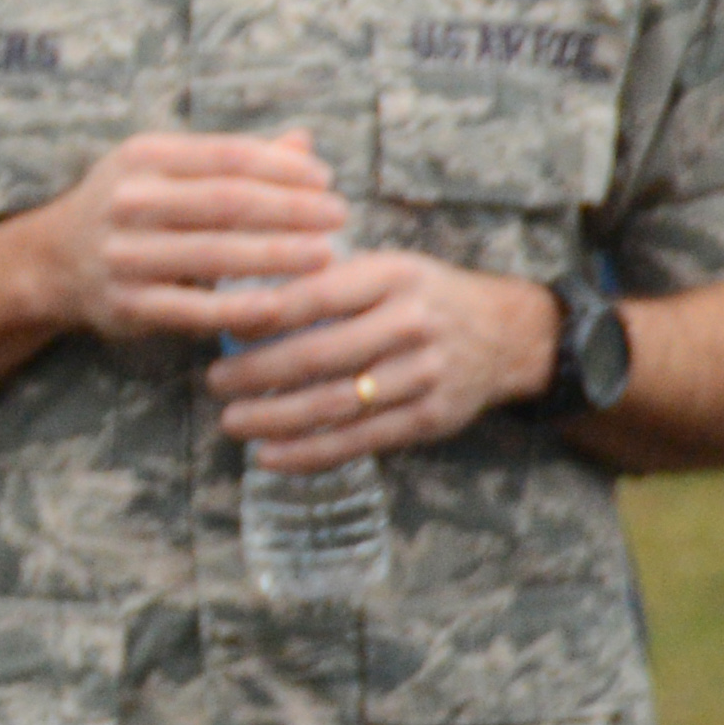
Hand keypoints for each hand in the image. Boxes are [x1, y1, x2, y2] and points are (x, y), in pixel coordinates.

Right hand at [41, 129, 347, 340]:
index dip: (281, 167)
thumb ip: (233, 160)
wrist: (51, 262)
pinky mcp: (127, 305)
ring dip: (277, 256)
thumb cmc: (129, 207)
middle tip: (339, 216)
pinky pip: (195, 310)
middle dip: (290, 209)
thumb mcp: (166, 170)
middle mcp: (127, 202)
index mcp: (142, 157)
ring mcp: (124, 255)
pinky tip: (281, 305)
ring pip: (214, 255)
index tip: (325, 179)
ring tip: (325, 255)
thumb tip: (303, 142)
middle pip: (225, 203)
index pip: (225, 157)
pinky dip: (241, 309)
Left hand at [211, 254, 558, 472]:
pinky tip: (270, 457)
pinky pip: (360, 441)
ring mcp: (424, 373)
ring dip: (274, 419)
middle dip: (257, 373)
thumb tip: (238, 292)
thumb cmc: (424, 297)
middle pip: (319, 354)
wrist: (509, 334)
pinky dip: (309, 453)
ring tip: (233, 421)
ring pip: (336, 404)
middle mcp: (412, 323)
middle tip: (214, 382)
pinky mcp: (430, 417)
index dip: (263, 314)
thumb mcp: (388, 267)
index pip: (316, 294)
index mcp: (393, 275)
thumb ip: (328, 279)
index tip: (221, 327)